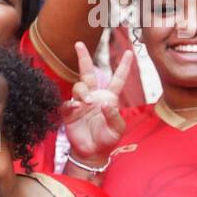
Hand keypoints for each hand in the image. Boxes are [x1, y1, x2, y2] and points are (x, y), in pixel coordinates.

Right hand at [61, 42, 131, 165]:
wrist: (91, 152)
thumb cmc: (107, 139)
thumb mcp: (117, 129)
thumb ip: (114, 116)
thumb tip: (104, 103)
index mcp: (109, 98)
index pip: (117, 79)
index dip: (123, 66)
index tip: (129, 53)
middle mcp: (94, 96)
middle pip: (88, 73)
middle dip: (83, 57)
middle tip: (79, 44)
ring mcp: (80, 103)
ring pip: (78, 86)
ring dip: (82, 91)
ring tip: (86, 102)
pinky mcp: (69, 112)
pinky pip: (67, 102)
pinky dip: (71, 103)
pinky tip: (76, 108)